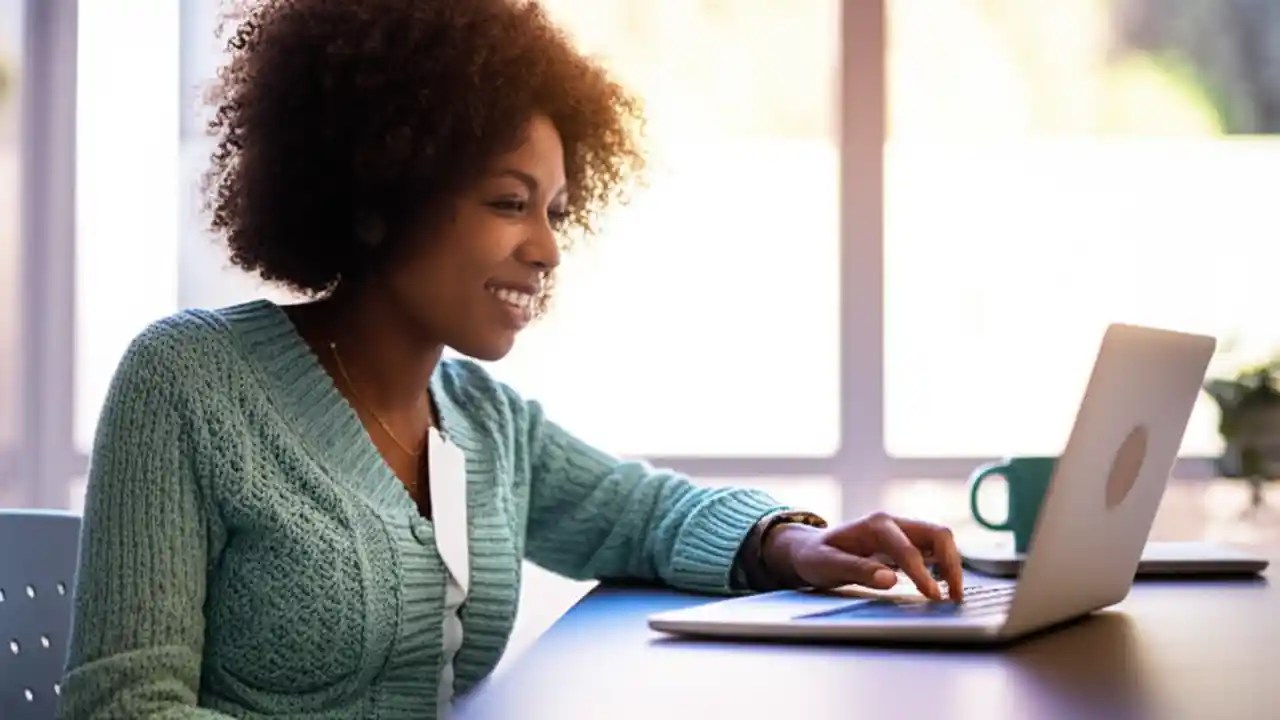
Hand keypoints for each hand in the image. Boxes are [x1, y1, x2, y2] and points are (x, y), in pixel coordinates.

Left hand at [762, 512, 963, 600]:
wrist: (810, 549)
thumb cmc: (816, 556)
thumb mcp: (826, 564)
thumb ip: (856, 569)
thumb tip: (890, 580)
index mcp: (875, 524)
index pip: (907, 548)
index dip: (922, 573)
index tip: (932, 596)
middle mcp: (894, 522)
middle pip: (937, 534)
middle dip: (951, 563)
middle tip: (954, 596)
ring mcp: (902, 531)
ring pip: (941, 540)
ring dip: (952, 565)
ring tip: (954, 595)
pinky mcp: (906, 543)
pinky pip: (935, 550)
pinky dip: (945, 566)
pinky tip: (944, 587)